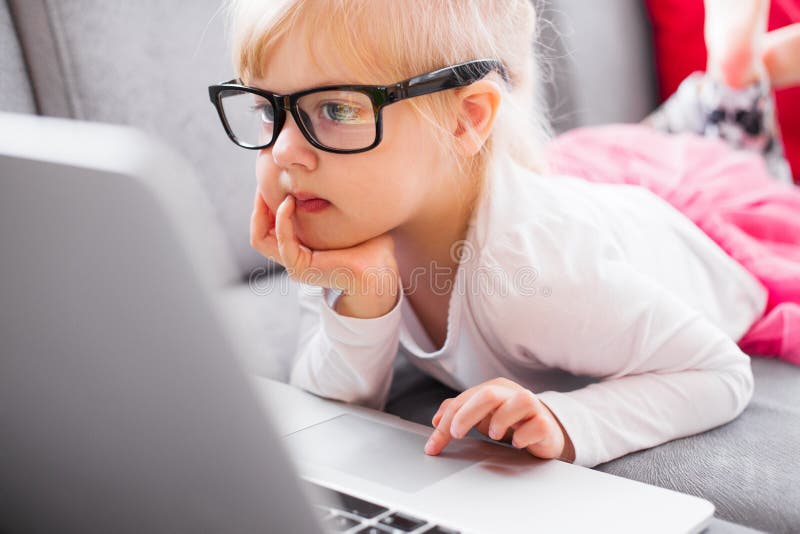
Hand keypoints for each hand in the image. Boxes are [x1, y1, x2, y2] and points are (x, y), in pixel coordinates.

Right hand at [250, 189, 399, 317]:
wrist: (380, 269)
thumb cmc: (369, 244)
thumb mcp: (345, 218)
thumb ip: (331, 202)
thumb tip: (329, 175)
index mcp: (300, 248)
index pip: (269, 227)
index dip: (266, 204)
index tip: (273, 180)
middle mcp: (293, 257)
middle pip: (259, 233)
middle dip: (258, 206)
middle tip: (262, 182)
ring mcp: (294, 264)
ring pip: (260, 239)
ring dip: (262, 212)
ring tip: (268, 190)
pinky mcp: (299, 267)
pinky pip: (281, 242)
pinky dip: (282, 220)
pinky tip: (289, 202)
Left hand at [425, 377, 574, 462]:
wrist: (544, 433)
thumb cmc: (511, 422)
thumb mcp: (481, 415)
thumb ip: (458, 412)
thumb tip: (436, 419)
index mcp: (495, 389)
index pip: (464, 400)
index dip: (445, 421)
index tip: (433, 445)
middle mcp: (513, 394)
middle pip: (488, 394)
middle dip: (467, 415)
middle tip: (456, 434)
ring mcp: (533, 408)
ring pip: (521, 401)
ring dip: (502, 419)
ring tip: (494, 435)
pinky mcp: (546, 425)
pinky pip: (538, 426)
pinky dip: (524, 436)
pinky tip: (517, 443)